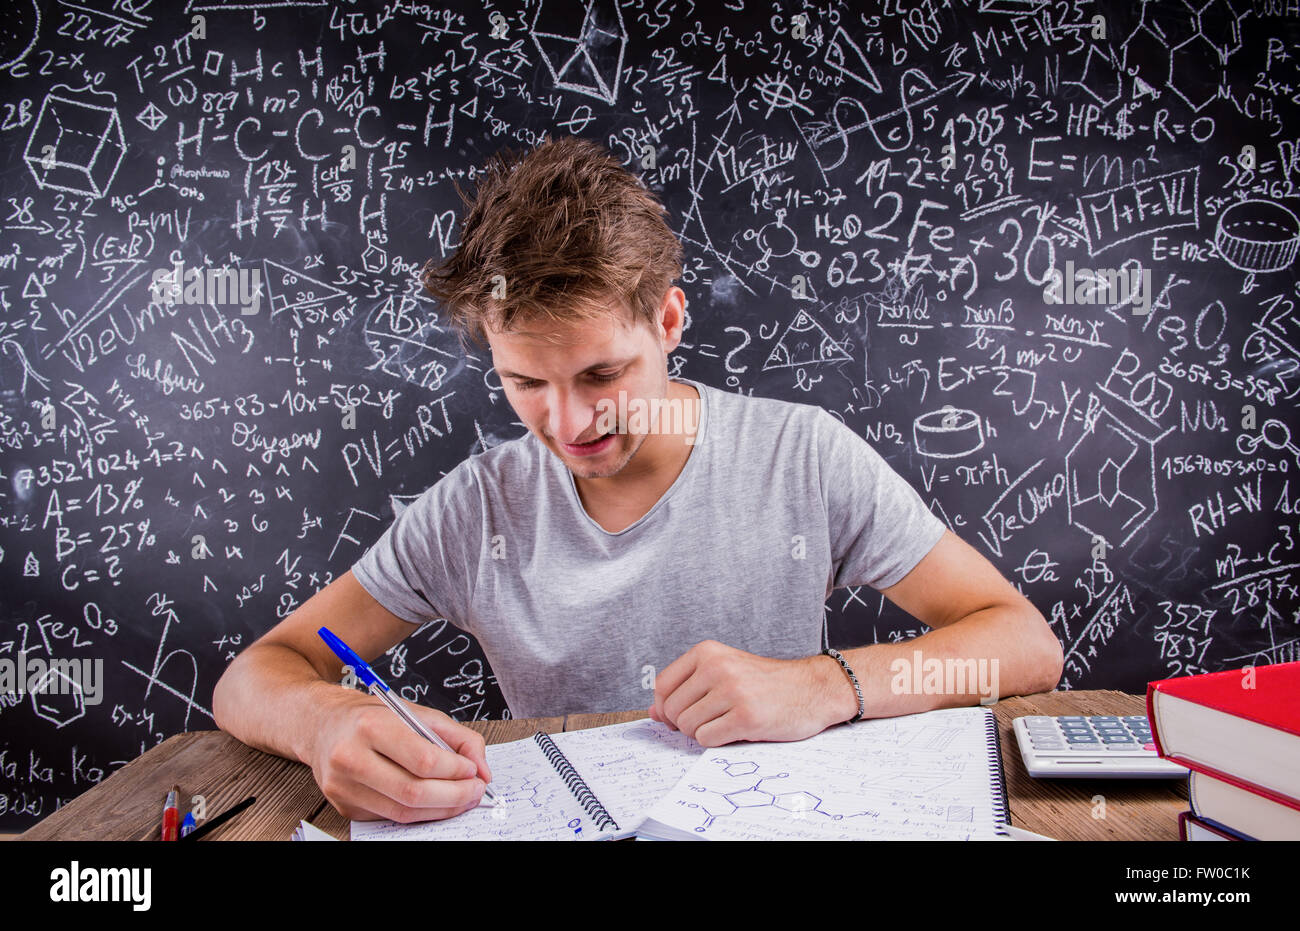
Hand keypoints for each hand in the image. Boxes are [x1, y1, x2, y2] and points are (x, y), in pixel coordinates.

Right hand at [309, 692, 492, 822]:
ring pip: (403, 812)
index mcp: (371, 726)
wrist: (321, 725)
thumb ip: (457, 737)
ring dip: (441, 809)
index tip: (473, 771)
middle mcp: (351, 757)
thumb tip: (482, 769)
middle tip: (475, 791)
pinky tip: (433, 802)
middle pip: (413, 792)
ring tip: (460, 799)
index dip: (456, 771)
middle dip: (454, 796)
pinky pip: (390, 817)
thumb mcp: (416, 712)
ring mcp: (344, 786)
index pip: (423, 760)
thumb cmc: (371, 717)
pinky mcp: (344, 805)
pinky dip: (418, 813)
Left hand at [647, 640, 846, 746]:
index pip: (662, 685)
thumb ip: (688, 688)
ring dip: (703, 733)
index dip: (665, 707)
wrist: (813, 688)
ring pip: (688, 727)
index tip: (678, 715)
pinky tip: (735, 730)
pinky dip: (716, 741)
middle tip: (710, 721)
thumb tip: (653, 712)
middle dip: (685, 724)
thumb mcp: (725, 672)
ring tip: (726, 723)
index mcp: (708, 652)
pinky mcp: (746, 717)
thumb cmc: (767, 683)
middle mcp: (718, 668)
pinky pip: (707, 739)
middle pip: (673, 710)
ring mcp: (732, 692)